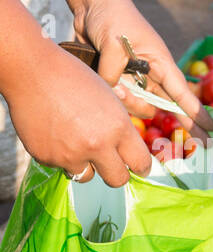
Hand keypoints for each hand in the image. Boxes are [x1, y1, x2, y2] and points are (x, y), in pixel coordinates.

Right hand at [7, 40, 153, 186]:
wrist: (32, 72)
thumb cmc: (74, 80)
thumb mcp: (110, 101)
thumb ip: (120, 129)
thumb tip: (127, 153)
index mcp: (118, 128)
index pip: (141, 163)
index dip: (140, 167)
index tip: (138, 168)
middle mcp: (97, 145)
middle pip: (118, 180)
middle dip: (116, 174)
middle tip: (110, 165)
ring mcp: (70, 154)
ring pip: (87, 176)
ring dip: (85, 165)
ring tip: (75, 142)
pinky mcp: (46, 157)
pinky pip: (60, 166)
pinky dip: (59, 156)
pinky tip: (54, 134)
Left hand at [75, 0, 212, 140]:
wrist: (91, 2)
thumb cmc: (112, 16)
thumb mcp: (114, 45)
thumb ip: (113, 75)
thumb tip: (112, 95)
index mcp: (160, 63)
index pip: (182, 94)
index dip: (196, 114)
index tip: (212, 130)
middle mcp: (151, 73)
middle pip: (169, 106)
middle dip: (185, 124)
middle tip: (203, 146)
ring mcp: (135, 76)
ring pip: (139, 104)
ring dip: (127, 100)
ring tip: (112, 80)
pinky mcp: (119, 77)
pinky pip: (119, 96)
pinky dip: (112, 93)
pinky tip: (104, 76)